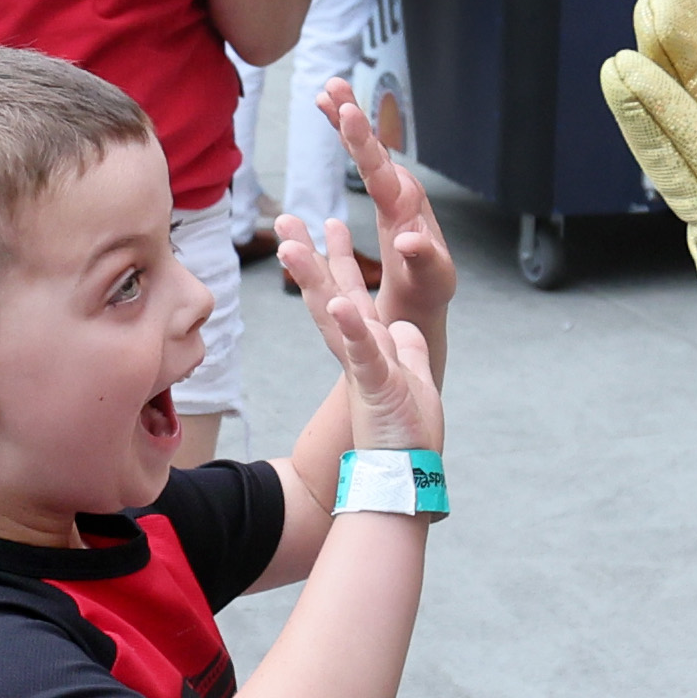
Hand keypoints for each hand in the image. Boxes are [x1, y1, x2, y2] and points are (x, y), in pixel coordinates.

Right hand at [275, 216, 444, 455]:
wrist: (401, 476)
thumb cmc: (408, 432)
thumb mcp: (412, 376)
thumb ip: (406, 348)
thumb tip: (405, 327)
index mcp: (370, 346)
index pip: (351, 292)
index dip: (339, 258)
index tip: (328, 222)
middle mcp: (361, 351)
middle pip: (330, 295)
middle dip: (308, 257)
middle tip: (284, 221)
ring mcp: (366, 366)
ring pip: (336, 317)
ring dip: (316, 282)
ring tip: (294, 248)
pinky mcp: (378, 385)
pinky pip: (364, 353)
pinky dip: (352, 330)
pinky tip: (341, 306)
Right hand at [310, 76, 454, 337]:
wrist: (428, 300)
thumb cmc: (429, 292)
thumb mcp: (431, 281)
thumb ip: (423, 259)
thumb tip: (409, 237)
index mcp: (407, 209)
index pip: (381, 169)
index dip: (361, 141)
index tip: (348, 112)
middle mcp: (401, 193)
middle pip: (374, 150)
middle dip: (352, 119)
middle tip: (333, 85)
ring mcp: (394, 193)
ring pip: (369, 150)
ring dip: (348, 120)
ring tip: (328, 90)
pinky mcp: (386, 197)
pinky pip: (365, 160)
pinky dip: (349, 136)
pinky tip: (334, 116)